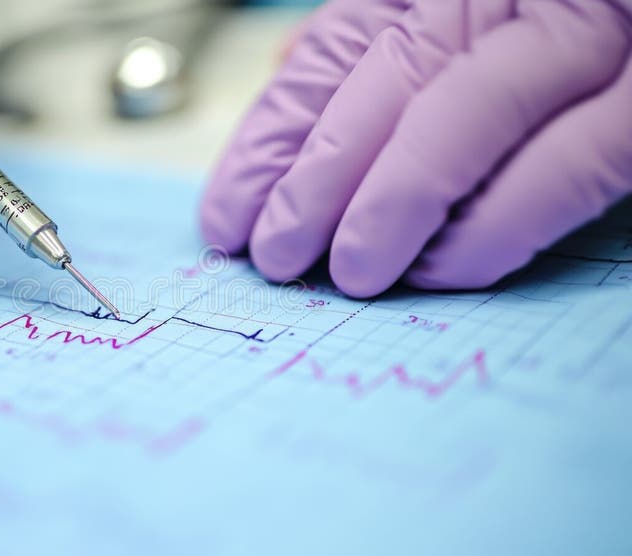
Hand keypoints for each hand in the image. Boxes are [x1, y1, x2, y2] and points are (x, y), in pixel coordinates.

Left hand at [200, 0, 631, 296]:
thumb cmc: (539, 64)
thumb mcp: (450, 39)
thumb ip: (369, 55)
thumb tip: (280, 67)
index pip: (332, 55)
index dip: (273, 139)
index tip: (228, 216)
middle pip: (387, 82)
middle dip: (316, 178)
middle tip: (274, 255)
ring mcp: (585, 41)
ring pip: (462, 115)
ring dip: (391, 202)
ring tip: (348, 272)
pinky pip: (564, 168)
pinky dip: (493, 225)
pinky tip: (438, 271)